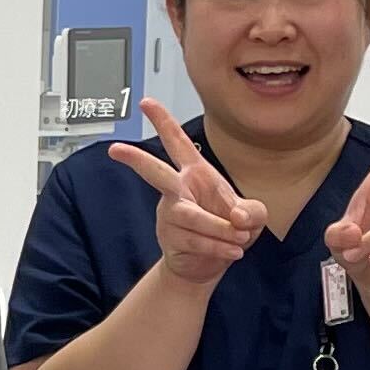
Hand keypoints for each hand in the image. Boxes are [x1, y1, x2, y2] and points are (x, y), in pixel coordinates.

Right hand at [105, 100, 269, 287]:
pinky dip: (219, 247)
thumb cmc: (228, 231)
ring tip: (239, 240)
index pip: (177, 143)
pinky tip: (232, 252)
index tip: (146, 103)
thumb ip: (254, 212)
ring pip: (191, 216)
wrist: (209, 266)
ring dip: (219, 229)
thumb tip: (237, 217)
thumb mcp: (253, 217)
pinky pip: (195, 240)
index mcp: (195, 174)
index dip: (163, 122)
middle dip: (137, 160)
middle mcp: (177, 191)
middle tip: (115, 149)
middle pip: (156, 173)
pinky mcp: (170, 238)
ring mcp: (170, 214)